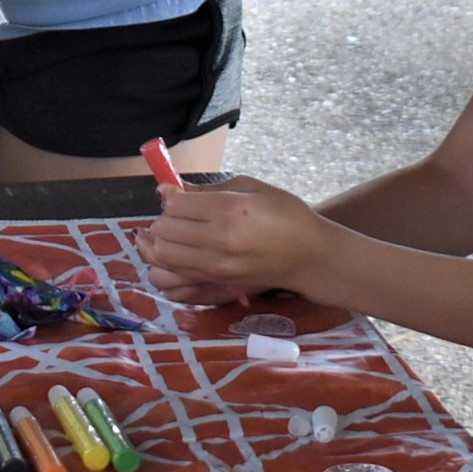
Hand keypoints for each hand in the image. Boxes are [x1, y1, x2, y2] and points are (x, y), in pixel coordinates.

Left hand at [143, 179, 330, 304]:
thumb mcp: (252, 188)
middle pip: (165, 230)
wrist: (310, 256)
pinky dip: (168, 263)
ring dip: (161, 242)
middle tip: (176, 213)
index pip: (176, 206)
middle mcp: (221, 240)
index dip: (169, 197)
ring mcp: (219, 267)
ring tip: (175, 232)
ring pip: (164, 256)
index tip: (175, 193)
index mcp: (231, 210)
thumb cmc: (286, 215)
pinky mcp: (220, 283)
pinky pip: (177, 276)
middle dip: (163, 219)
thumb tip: (172, 190)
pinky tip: (179, 251)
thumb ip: (209, 189)